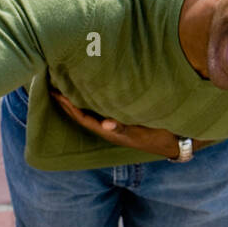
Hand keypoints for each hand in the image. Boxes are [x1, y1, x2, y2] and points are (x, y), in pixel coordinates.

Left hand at [50, 88, 214, 158]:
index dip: (68, 105)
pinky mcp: (121, 121)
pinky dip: (89, 100)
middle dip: (66, 101)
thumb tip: (106, 124)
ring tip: (62, 86)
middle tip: (50, 84)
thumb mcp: (143, 131)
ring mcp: (115, 125)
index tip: (55, 91)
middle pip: (81, 114)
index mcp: (110, 131)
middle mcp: (109, 128)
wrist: (176, 142)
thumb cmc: (160, 134)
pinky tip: (86, 91)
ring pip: (89, 111)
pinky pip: (99, 109)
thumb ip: (124, 128)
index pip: (83, 117)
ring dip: (75, 100)